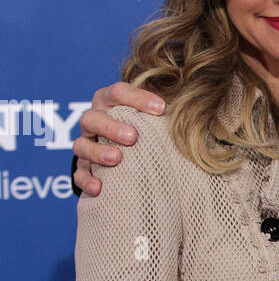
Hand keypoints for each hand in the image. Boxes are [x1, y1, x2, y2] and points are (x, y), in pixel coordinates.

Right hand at [73, 81, 164, 196]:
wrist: (123, 153)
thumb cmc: (144, 129)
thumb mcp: (152, 117)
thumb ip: (164, 112)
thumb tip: (197, 109)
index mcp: (109, 103)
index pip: (117, 92)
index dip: (137, 97)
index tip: (161, 108)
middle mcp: (93, 122)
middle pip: (92, 118)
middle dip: (112, 126)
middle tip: (133, 136)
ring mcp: (86, 145)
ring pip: (81, 146)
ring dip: (98, 152)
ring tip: (117, 159)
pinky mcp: (83, 169)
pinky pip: (79, 175)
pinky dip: (87, 181)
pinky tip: (99, 188)